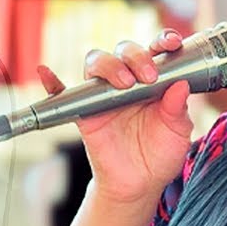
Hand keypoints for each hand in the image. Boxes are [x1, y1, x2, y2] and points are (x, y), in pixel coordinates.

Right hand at [36, 28, 193, 204]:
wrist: (139, 185)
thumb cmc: (160, 155)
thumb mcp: (178, 133)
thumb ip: (178, 110)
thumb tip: (181, 84)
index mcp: (154, 80)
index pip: (155, 50)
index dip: (162, 40)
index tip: (172, 43)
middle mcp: (128, 81)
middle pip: (124, 51)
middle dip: (136, 56)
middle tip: (148, 77)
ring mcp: (104, 95)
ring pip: (97, 62)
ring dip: (108, 65)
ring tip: (123, 83)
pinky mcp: (85, 112)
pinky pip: (63, 93)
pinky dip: (52, 82)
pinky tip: (45, 72)